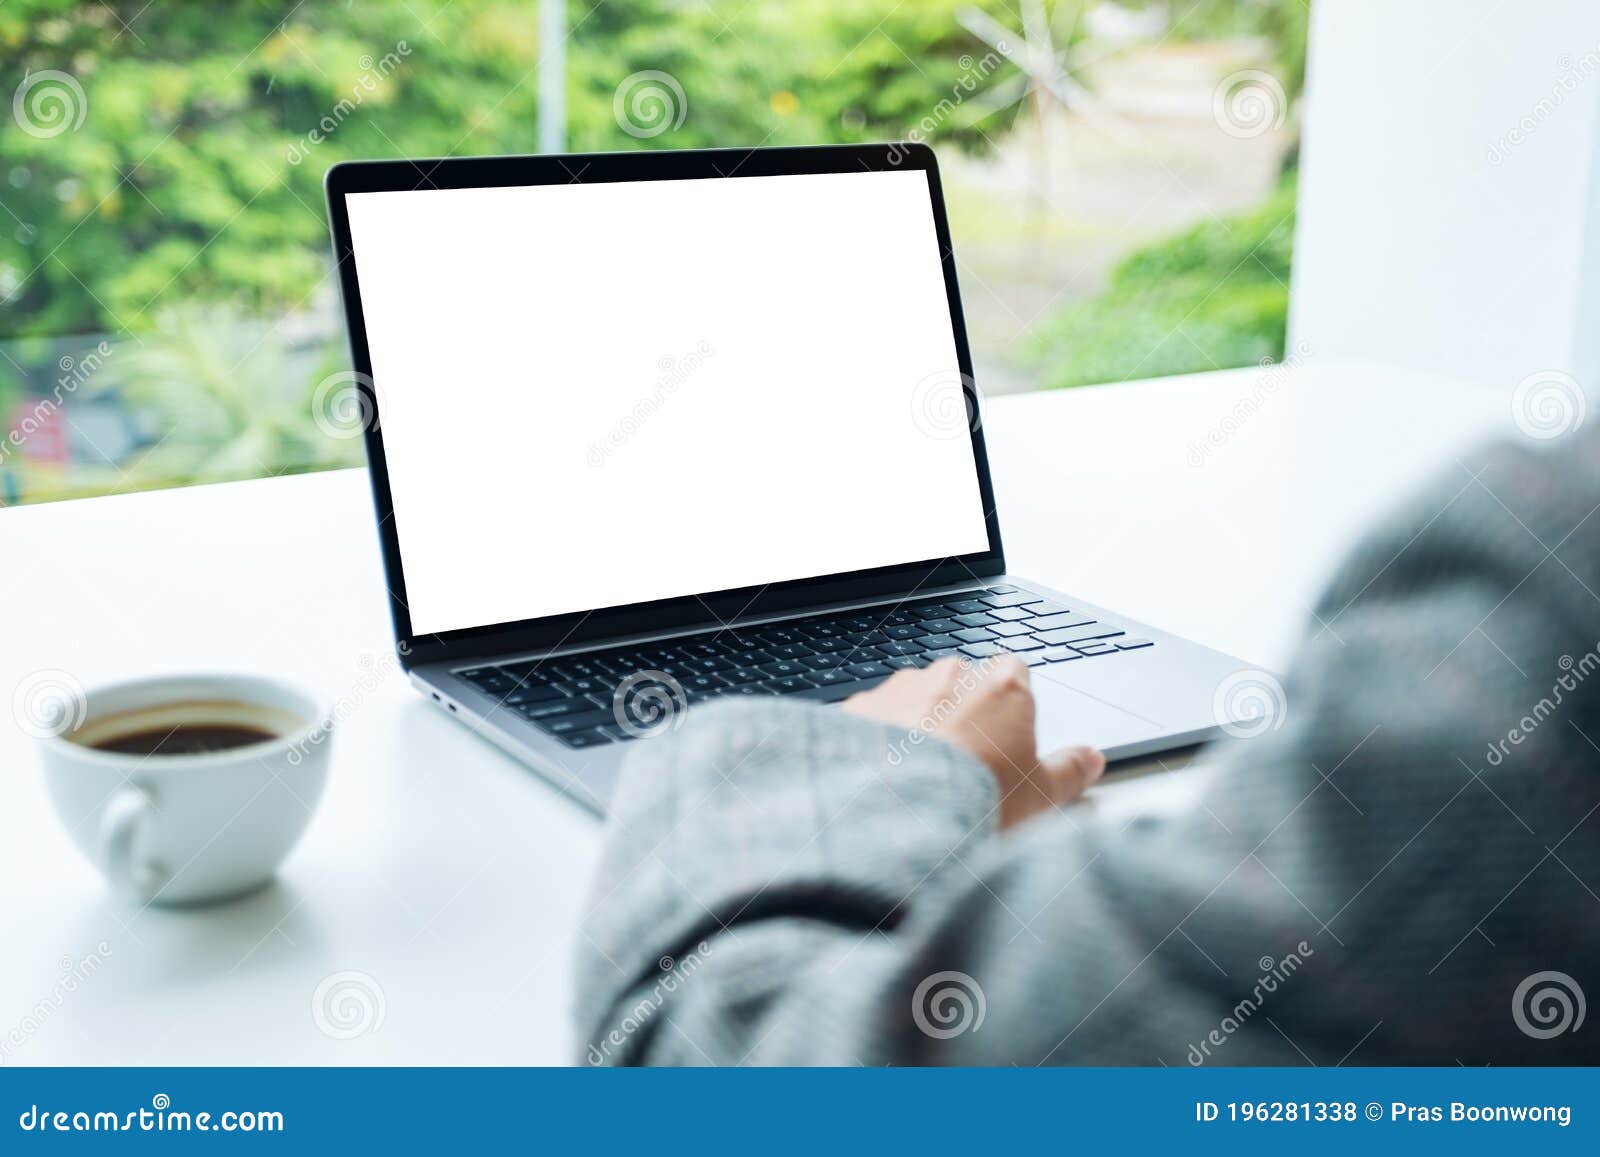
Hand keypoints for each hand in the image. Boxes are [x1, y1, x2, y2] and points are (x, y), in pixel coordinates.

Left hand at [841, 656, 1104, 828]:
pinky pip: (869, 720)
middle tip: (963, 768)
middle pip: (959, 684)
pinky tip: (878, 779)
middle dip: (960, 715)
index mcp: (1001, 688)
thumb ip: (1069, 772)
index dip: (1010, 704)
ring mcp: (897, 688)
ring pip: (911, 699)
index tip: (1006, 736)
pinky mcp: (854, 709)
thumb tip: (1091, 760)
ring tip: (917, 780)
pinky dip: (873, 743)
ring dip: (914, 727)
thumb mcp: (1040, 798)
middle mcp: (947, 676)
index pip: (1012, 672)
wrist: (893, 812)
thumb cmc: (975, 801)